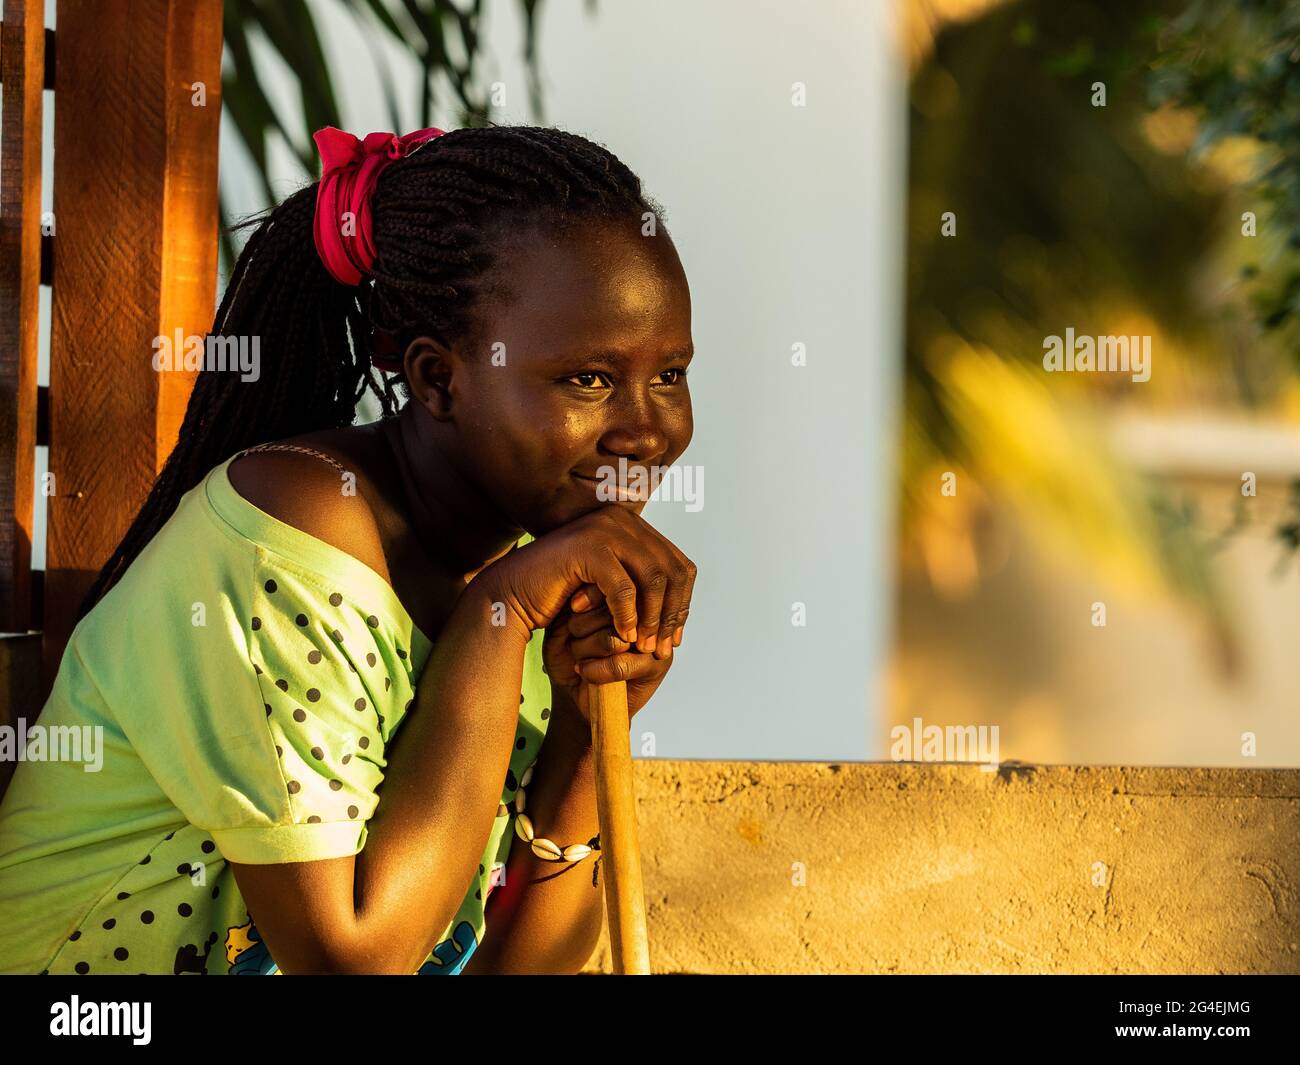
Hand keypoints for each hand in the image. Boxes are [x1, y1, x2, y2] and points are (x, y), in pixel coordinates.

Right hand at [472, 506, 696, 657]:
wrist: (513, 593)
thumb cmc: (561, 595)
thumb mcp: (610, 586)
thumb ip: (640, 583)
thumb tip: (683, 603)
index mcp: (632, 525)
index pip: (678, 564)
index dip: (682, 603)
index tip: (674, 638)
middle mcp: (622, 519)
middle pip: (672, 570)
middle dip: (672, 614)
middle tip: (663, 648)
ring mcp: (605, 528)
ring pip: (653, 578)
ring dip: (653, 618)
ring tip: (645, 647)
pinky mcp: (588, 546)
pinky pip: (623, 587)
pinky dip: (627, 616)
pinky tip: (623, 638)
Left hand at [542, 583, 680, 723]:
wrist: (575, 693)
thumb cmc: (568, 653)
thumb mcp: (565, 619)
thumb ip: (581, 599)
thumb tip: (596, 584)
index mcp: (627, 590)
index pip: (611, 582)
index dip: (588, 596)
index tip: (572, 609)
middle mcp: (646, 609)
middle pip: (612, 609)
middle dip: (582, 626)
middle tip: (575, 638)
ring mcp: (655, 636)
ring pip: (613, 638)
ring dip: (585, 650)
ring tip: (581, 655)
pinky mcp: (658, 664)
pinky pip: (619, 663)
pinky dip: (593, 670)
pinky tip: (584, 672)